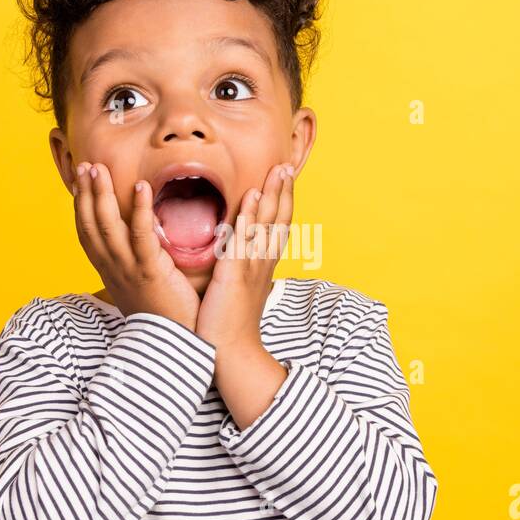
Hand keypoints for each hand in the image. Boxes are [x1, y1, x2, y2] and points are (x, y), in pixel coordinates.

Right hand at [72, 160, 199, 330]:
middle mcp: (113, 269)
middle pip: (90, 225)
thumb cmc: (164, 316)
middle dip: (85, 194)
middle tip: (84, 165)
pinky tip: (141, 187)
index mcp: (110, 272)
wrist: (175, 345)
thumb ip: (137, 265)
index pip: (87, 234)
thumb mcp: (142, 288)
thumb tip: (140, 245)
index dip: (80, 206)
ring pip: (108, 227)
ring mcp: (129, 271)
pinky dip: (139, 210)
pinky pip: (141, 236)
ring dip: (102, 195)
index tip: (80, 181)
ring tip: (99, 169)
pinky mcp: (151, 272)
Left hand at [196, 161, 295, 351]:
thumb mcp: (242, 295)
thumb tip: (246, 266)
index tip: (286, 179)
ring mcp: (251, 268)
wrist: (231, 355)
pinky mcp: (235, 275)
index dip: (284, 203)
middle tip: (288, 165)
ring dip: (274, 195)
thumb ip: (244, 274)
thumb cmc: (231, 327)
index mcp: (263, 268)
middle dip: (285, 192)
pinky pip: (244, 240)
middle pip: (279, 220)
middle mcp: (262, 264)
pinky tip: (253, 197)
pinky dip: (250, 217)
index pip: (278, 228)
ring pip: (267, 225)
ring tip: (278, 170)